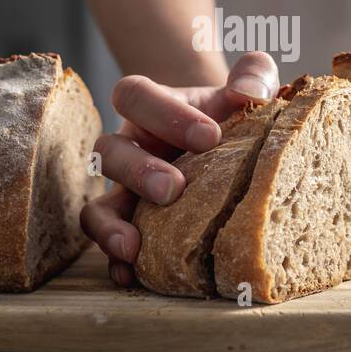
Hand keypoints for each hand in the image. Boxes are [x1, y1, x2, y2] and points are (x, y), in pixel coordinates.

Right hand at [81, 51, 280, 286]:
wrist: (226, 143)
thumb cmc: (233, 112)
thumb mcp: (248, 87)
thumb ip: (254, 75)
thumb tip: (251, 92)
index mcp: (151, 107)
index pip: (135, 96)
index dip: (164, 114)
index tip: (210, 135)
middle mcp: (130, 147)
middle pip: (108, 150)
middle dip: (138, 171)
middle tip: (174, 189)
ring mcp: (125, 191)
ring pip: (97, 204)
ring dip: (111, 225)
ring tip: (135, 246)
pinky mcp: (130, 227)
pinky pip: (108, 245)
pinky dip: (115, 261)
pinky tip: (132, 275)